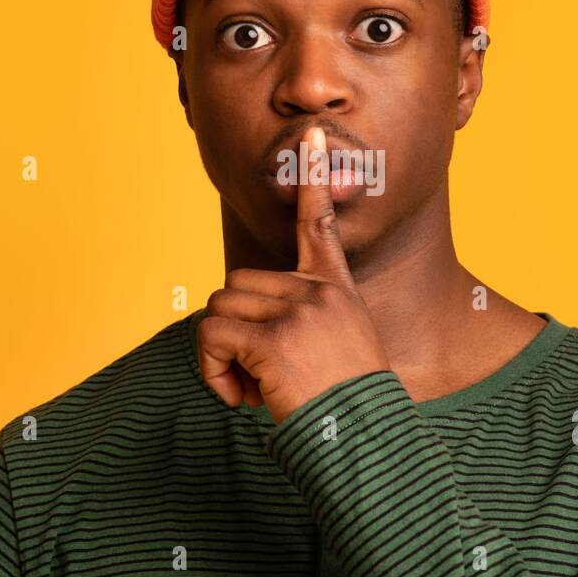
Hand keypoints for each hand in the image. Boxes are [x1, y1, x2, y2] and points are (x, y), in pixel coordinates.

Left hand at [196, 124, 391, 424]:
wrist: (366, 442)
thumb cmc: (350, 408)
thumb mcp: (338, 350)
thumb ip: (298, 323)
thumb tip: (234, 326)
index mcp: (335, 289)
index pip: (321, 223)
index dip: (314, 177)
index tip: (312, 134)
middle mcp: (317, 292)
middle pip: (235, 286)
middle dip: (233, 332)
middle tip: (260, 375)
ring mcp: (296, 312)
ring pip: (218, 312)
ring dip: (222, 357)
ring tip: (257, 389)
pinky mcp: (274, 338)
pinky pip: (211, 340)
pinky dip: (213, 373)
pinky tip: (245, 398)